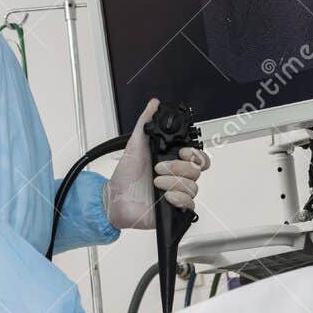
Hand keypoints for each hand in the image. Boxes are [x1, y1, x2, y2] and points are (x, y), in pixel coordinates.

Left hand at [105, 98, 211, 229]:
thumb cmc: (124, 175)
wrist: (114, 199)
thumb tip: (154, 104)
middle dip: (179, 167)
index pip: (197, 156)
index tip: (179, 151)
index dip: (194, 153)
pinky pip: (189, 205)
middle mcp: (177, 176)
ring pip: (193, 186)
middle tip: (159, 168)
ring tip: (156, 182)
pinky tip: (166, 196)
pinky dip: (180, 199)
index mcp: (172, 160)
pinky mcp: (174, 209)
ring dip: (174, 182)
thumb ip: (145, 123)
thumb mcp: (134, 145)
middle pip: (197, 170)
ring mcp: (176, 192)